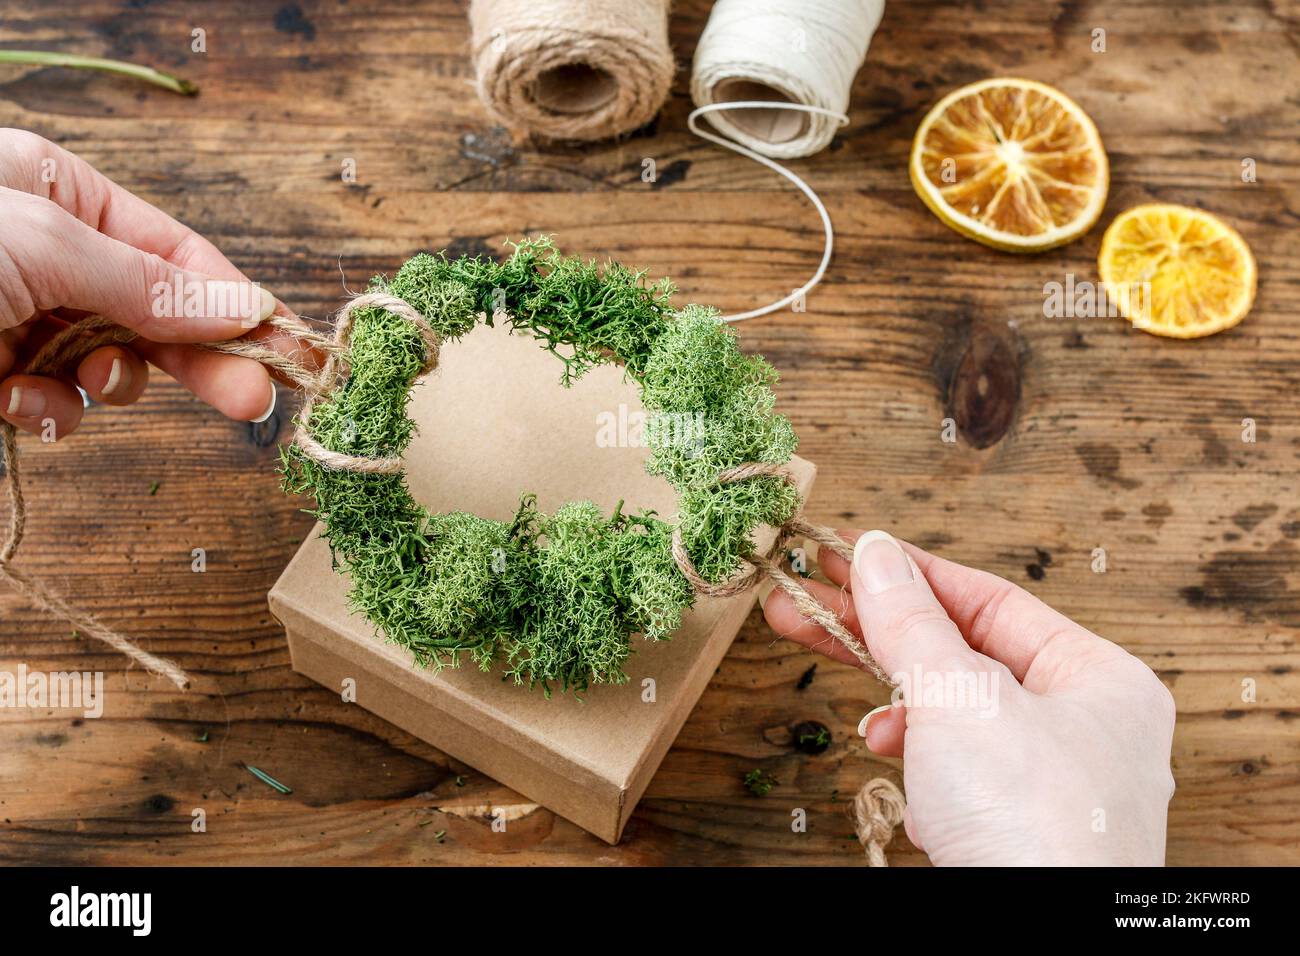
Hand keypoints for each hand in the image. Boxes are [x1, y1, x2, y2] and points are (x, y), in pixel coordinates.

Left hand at [0, 128, 318, 437]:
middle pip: (155, 314)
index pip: (176, 253)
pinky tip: (12, 398)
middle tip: (255, 401)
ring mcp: (16, 313)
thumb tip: (247, 307)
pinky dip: (43, 409)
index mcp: (58, 190)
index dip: (236, 303)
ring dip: (106, 384)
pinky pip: (50, 399)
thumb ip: (148, 285)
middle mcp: (45, 250)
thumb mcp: (43, 246)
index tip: (290, 347)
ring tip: (89, 384)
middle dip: (202, 360)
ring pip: (106, 364)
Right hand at [762, 529, 1175, 865]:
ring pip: (953, 714)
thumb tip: (873, 553)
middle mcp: (1082, 726)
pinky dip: (918, 762)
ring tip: (845, 694)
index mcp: (1099, 679)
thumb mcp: (959, 698)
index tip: (845, 555)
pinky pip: (955, 770)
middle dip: (878, 632)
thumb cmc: (1031, 826)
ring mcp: (1048, 782)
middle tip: (802, 605)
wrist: (1034, 953)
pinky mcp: (1012, 827)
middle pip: (961, 653)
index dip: (911, 574)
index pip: (990, 600)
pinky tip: (893, 763)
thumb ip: (910, 621)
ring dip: (895, 702)